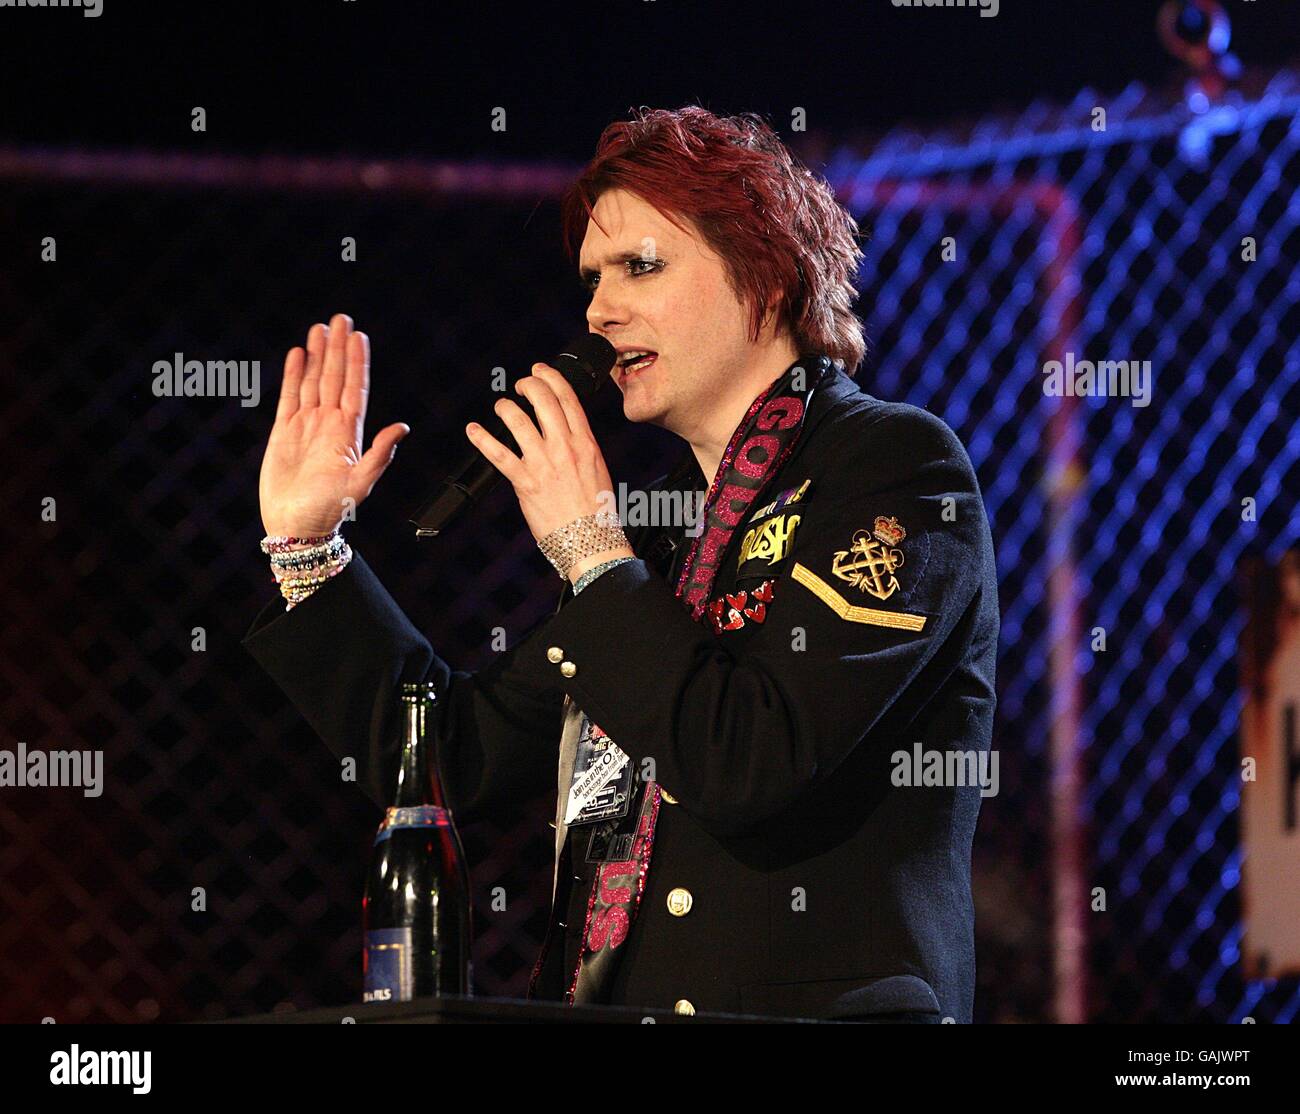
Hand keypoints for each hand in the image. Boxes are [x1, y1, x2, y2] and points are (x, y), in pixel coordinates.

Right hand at [258, 314, 409, 536]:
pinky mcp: (284, 432)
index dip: (357, 362)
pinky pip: (290, 396)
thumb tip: (403, 427)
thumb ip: (380, 454)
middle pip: (335, 377)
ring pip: (313, 382)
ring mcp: (307, 426)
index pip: (356, 389)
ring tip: (320, 329)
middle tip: (341, 318)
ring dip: (317, 355)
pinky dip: (294, 375)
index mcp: (350, 433)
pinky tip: (298, 354)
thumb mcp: (361, 483)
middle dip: (338, 348)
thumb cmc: (331, 510)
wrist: (298, 527)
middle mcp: (330, 424)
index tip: (359, 336)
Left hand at [465, 363, 632, 580]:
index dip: (551, 378)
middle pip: (543, 400)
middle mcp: (565, 447)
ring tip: (501, 407)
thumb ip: (580, 446)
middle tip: (520, 384)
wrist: (592, 541)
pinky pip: (498, 453)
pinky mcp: (525, 481)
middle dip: (528, 384)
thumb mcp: (597, 468)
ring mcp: (544, 463)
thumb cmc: (596, 511)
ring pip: (518, 419)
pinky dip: (482, 438)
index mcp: (586, 443)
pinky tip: (474, 430)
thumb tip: (564, 431)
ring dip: (505, 407)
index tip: (541, 370)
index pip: (568, 398)